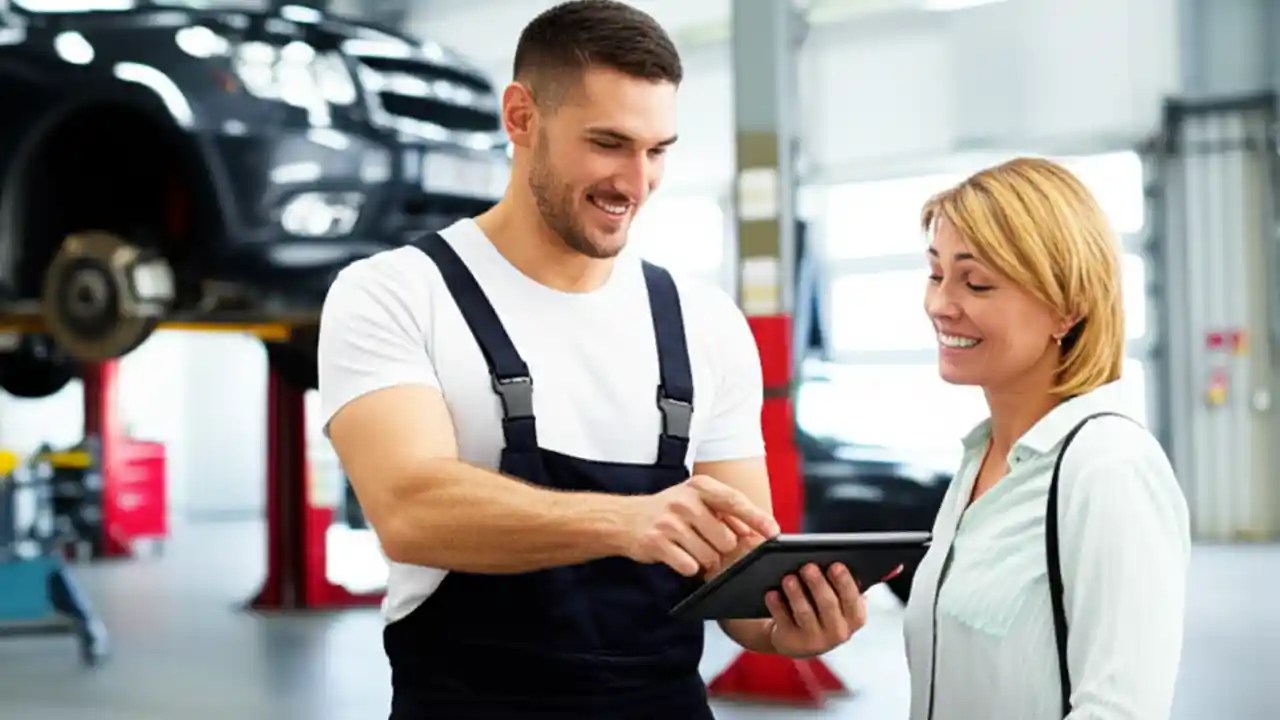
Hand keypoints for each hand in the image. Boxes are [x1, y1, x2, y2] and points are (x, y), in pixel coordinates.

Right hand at [621, 474, 780, 576]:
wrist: (624, 519)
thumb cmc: (668, 511)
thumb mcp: (696, 500)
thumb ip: (726, 513)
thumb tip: (757, 533)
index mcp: (700, 487)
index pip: (735, 502)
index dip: (757, 518)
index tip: (773, 532)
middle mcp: (685, 501)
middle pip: (726, 539)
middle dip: (722, 548)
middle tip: (708, 543)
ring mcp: (670, 522)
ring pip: (709, 557)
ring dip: (704, 560)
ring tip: (689, 548)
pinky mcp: (657, 543)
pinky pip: (689, 566)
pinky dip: (688, 567)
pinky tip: (678, 556)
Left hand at [764, 562, 875, 657]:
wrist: (798, 636)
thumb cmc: (821, 606)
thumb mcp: (837, 597)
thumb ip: (840, 582)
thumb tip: (836, 558)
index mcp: (854, 617)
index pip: (853, 599)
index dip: (845, 582)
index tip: (835, 565)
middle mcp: (838, 632)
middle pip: (828, 605)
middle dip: (818, 584)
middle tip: (808, 567)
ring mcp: (814, 640)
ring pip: (805, 614)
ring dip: (796, 594)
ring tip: (788, 578)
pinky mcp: (791, 642)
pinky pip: (783, 622)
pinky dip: (777, 606)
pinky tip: (772, 593)